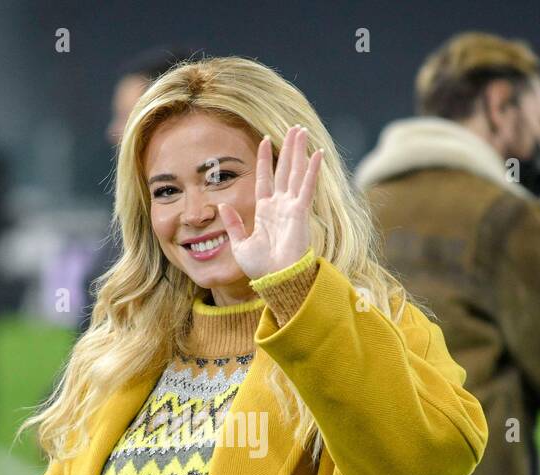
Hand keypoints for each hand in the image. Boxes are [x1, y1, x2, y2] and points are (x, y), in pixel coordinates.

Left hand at [218, 124, 322, 280]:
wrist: (276, 280)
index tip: (265, 140)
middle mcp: (281, 206)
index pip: (265, 179)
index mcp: (266, 212)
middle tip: (294, 129)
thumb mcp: (239, 244)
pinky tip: (317, 153)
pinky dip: (312, 170)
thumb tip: (222, 206)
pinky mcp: (301, 212)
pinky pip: (307, 187)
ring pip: (296, 173)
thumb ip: (233, 224)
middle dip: (289, 149)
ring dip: (300, 152)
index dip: (266, 160)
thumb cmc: (261, 268)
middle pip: (284, 171)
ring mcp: (292, 208)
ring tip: (302, 132)